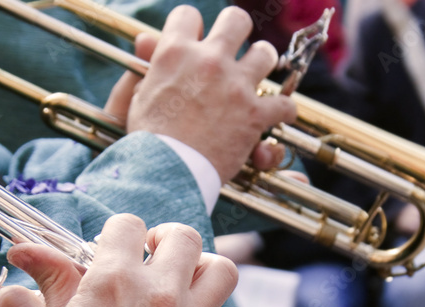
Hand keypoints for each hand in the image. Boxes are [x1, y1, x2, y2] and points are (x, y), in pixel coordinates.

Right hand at [7, 214, 239, 306]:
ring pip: (221, 270)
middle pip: (183, 236)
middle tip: (157, 259)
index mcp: (114, 279)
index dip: (121, 235)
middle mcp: (158, 293)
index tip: (118, 251)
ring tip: (187, 285)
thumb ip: (54, 280)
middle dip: (168, 241)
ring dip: (205, 272)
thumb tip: (26, 248)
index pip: (128, 225)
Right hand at [109, 5, 296, 183]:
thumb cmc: (149, 140)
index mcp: (176, 53)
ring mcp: (235, 85)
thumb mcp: (140, 96)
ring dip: (263, 63)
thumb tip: (146, 39)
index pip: (188, 16)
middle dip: (237, 30)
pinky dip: (284, 110)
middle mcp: (208, 60)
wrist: (166, 173)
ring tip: (258, 74)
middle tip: (235, 46)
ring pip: (266, 54)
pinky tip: (280, 114)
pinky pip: (283, 103)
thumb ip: (149, 64)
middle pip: (236, 20)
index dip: (193, 28)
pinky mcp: (254, 113)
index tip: (196, 41)